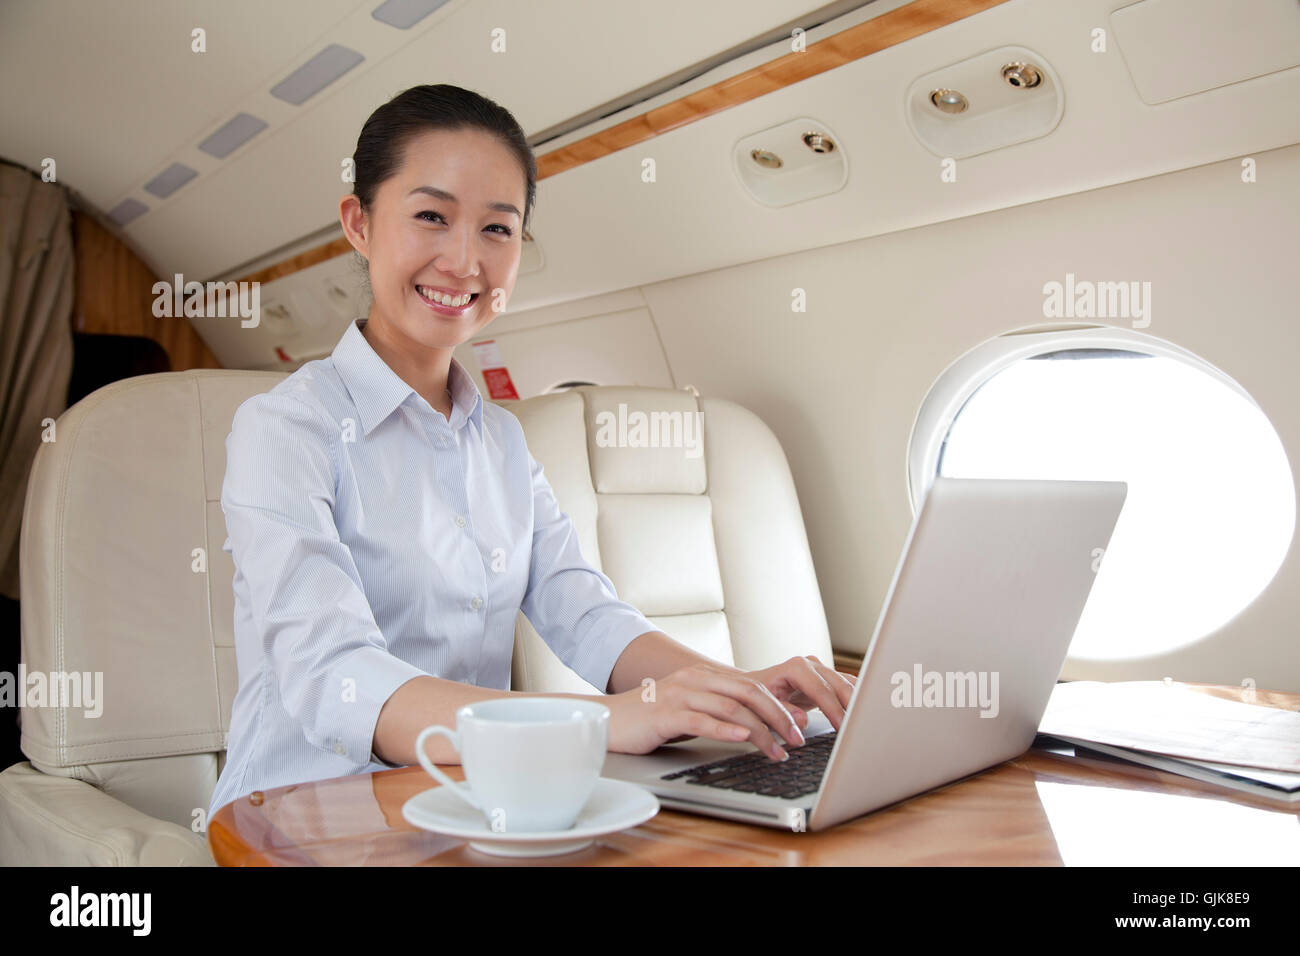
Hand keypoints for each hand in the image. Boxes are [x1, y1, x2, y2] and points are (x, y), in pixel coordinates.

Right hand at [604, 662, 810, 760]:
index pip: (752, 686)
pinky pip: (701, 719)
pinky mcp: (664, 713)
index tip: (800, 726)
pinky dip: (725, 730)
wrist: (608, 720)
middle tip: (797, 739)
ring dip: (760, 731)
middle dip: (778, 716)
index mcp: (704, 676)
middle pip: (748, 692)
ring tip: (777, 750)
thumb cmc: (650, 720)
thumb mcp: (689, 710)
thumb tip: (756, 729)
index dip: (780, 705)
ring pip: (730, 707)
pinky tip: (742, 741)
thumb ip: (718, 712)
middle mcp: (695, 679)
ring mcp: (679, 694)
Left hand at [746, 655, 857, 731]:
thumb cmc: (756, 699)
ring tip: (870, 721)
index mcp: (796, 668)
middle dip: (853, 706)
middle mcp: (811, 665)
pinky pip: (848, 688)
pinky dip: (858, 700)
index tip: (844, 727)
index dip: (834, 709)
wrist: (753, 690)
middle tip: (863, 727)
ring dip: (860, 702)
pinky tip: (867, 713)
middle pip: (839, 684)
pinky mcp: (828, 681)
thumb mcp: (762, 707)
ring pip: (848, 684)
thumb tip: (802, 722)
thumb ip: (782, 712)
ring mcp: (821, 671)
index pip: (821, 689)